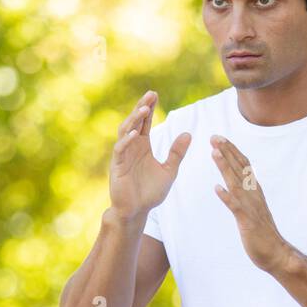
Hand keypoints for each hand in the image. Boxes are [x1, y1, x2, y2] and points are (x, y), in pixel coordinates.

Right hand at [109, 90, 190, 220]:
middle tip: (150, 95)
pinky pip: (120, 150)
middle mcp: (131, 147)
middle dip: (141, 108)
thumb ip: (177, 153)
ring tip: (144, 110)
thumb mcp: (169, 171)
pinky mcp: (117, 167)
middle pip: (134, 122)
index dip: (149, 108)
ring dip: (134, 120)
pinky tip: (136, 134)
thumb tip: (188, 134)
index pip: (145, 122)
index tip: (155, 94)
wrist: (137, 211)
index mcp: (143, 146)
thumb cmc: (150, 192)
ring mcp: (123, 156)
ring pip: (125, 132)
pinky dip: (127, 141)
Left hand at [210, 136, 293, 274]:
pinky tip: (217, 189)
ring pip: (237, 183)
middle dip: (227, 152)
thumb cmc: (263, 234)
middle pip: (240, 169)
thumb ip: (244, 196)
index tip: (220, 138)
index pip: (243, 166)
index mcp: (255, 192)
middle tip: (214, 137)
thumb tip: (228, 185)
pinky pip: (236, 208)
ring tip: (214, 153)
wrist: (277, 254)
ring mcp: (251, 208)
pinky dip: (227, 198)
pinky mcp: (248, 222)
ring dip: (225, 167)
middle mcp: (253, 196)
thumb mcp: (253, 210)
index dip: (232, 151)